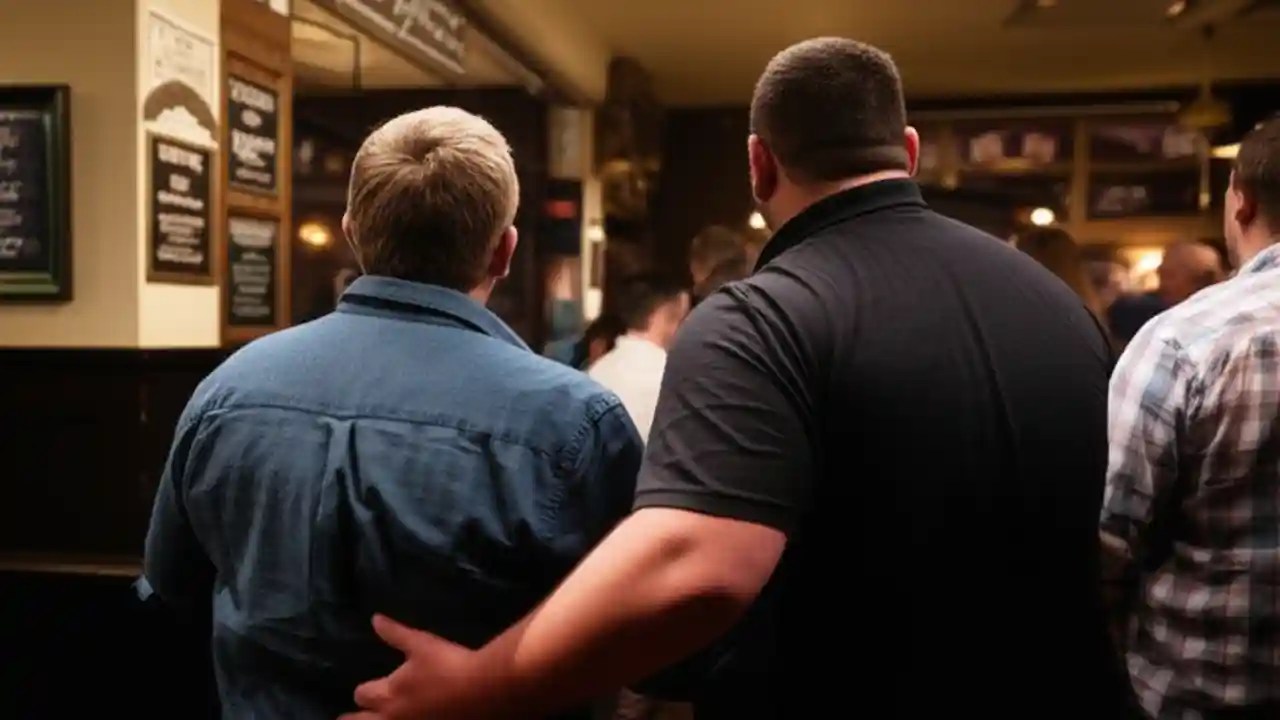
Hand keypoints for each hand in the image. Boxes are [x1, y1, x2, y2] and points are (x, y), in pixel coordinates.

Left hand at [338, 614, 502, 719]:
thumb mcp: (421, 644)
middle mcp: (393, 717)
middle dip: (354, 719)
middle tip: (346, 719)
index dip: (363, 691)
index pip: (362, 694)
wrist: (484, 690)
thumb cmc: (449, 664)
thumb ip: (395, 634)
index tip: (363, 691)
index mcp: (388, 693)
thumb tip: (375, 619)